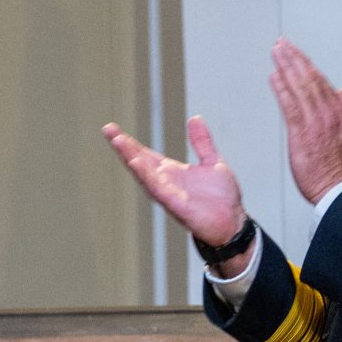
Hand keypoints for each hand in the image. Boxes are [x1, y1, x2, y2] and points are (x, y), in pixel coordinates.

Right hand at [101, 116, 249, 260]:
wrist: (233, 223)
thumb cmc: (222, 199)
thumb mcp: (213, 162)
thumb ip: (202, 142)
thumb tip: (194, 118)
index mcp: (171, 172)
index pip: (145, 154)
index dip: (129, 142)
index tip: (113, 128)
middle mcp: (164, 182)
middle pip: (138, 161)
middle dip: (123, 146)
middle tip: (108, 129)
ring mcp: (167, 193)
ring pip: (143, 174)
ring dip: (130, 157)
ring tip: (118, 141)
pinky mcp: (175, 204)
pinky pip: (157, 188)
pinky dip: (145, 175)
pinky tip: (135, 163)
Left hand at [268, 40, 341, 204]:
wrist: (337, 188)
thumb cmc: (340, 167)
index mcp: (338, 111)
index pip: (320, 80)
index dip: (306, 63)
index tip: (295, 52)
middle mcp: (327, 112)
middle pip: (308, 78)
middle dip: (294, 58)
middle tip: (281, 44)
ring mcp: (314, 121)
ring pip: (299, 87)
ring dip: (286, 67)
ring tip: (276, 52)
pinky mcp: (301, 133)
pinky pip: (290, 106)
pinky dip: (282, 89)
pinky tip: (274, 77)